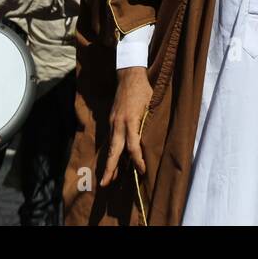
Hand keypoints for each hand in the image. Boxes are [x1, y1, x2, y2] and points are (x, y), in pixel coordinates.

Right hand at [100, 66, 151, 185]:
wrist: (129, 74)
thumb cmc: (144, 89)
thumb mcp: (151, 105)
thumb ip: (149, 124)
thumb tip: (151, 142)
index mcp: (131, 120)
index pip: (133, 146)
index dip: (138, 160)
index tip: (143, 170)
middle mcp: (119, 123)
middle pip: (114, 150)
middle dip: (110, 168)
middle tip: (105, 184)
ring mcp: (113, 122)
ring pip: (111, 146)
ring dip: (110, 163)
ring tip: (108, 179)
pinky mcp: (111, 120)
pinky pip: (112, 139)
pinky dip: (112, 151)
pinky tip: (114, 160)